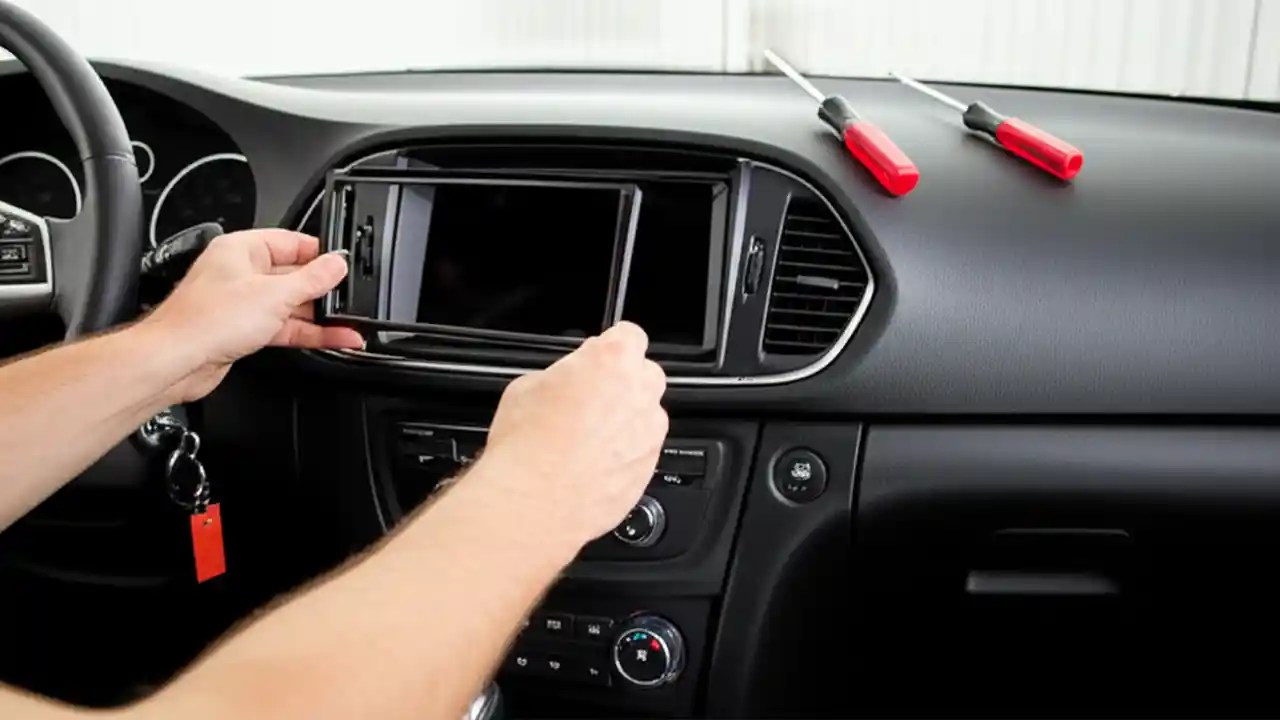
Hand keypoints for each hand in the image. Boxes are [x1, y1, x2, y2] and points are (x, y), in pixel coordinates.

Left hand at [140, 229, 362, 402]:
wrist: (176, 361)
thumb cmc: (205, 320)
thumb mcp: (274, 294)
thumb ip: (311, 280)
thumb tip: (336, 264)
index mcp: (241, 250)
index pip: (291, 242)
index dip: (320, 254)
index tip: (342, 265)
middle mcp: (240, 273)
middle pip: (293, 276)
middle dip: (322, 291)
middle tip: (349, 300)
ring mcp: (242, 303)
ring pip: (290, 306)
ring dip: (319, 317)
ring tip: (349, 325)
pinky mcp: (244, 331)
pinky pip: (283, 327)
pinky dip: (307, 333)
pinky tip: (332, 338)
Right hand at [477, 322, 668, 547]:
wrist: (533, 503)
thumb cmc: (528, 445)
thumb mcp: (526, 386)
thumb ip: (562, 376)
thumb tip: (566, 384)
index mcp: (613, 359)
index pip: (629, 335)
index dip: (610, 345)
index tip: (598, 355)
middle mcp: (640, 393)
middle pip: (644, 374)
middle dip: (621, 382)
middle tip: (586, 399)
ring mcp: (649, 433)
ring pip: (645, 415)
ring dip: (624, 420)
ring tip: (584, 438)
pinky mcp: (649, 469)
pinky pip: (641, 451)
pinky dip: (623, 454)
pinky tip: (590, 464)